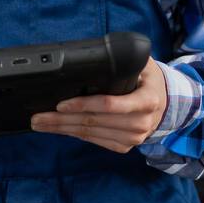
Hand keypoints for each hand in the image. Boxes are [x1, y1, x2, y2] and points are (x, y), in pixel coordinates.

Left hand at [30, 57, 168, 152]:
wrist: (165, 104)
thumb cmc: (148, 80)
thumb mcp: (144, 65)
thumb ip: (126, 60)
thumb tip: (96, 56)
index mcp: (147, 100)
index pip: (110, 105)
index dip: (84, 105)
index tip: (61, 104)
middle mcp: (140, 123)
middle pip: (94, 122)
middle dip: (62, 119)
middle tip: (38, 117)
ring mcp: (132, 138)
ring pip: (90, 133)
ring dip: (62, 129)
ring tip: (41, 123)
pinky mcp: (123, 146)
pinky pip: (94, 140)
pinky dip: (74, 134)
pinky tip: (59, 129)